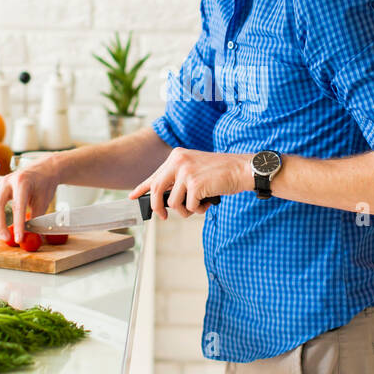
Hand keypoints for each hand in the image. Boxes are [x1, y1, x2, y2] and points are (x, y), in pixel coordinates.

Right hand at [0, 158, 61, 243]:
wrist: (44, 169)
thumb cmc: (44, 185)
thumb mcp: (44, 201)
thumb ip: (34, 217)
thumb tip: (26, 233)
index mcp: (22, 183)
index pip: (17, 207)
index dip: (17, 225)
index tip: (18, 238)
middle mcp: (8, 181)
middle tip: (7, 237)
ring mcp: (0, 182)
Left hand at [128, 148, 250, 220]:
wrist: (241, 169)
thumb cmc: (220, 172)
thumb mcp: (195, 169)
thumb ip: (178, 179)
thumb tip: (162, 199)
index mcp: (177, 156)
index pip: (155, 175)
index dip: (142, 188)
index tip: (132, 197)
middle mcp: (178, 161)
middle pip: (157, 190)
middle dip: (158, 207)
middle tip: (163, 217)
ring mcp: (186, 172)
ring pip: (174, 203)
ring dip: (185, 211)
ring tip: (199, 205)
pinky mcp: (195, 184)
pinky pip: (189, 206)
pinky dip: (198, 209)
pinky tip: (208, 202)